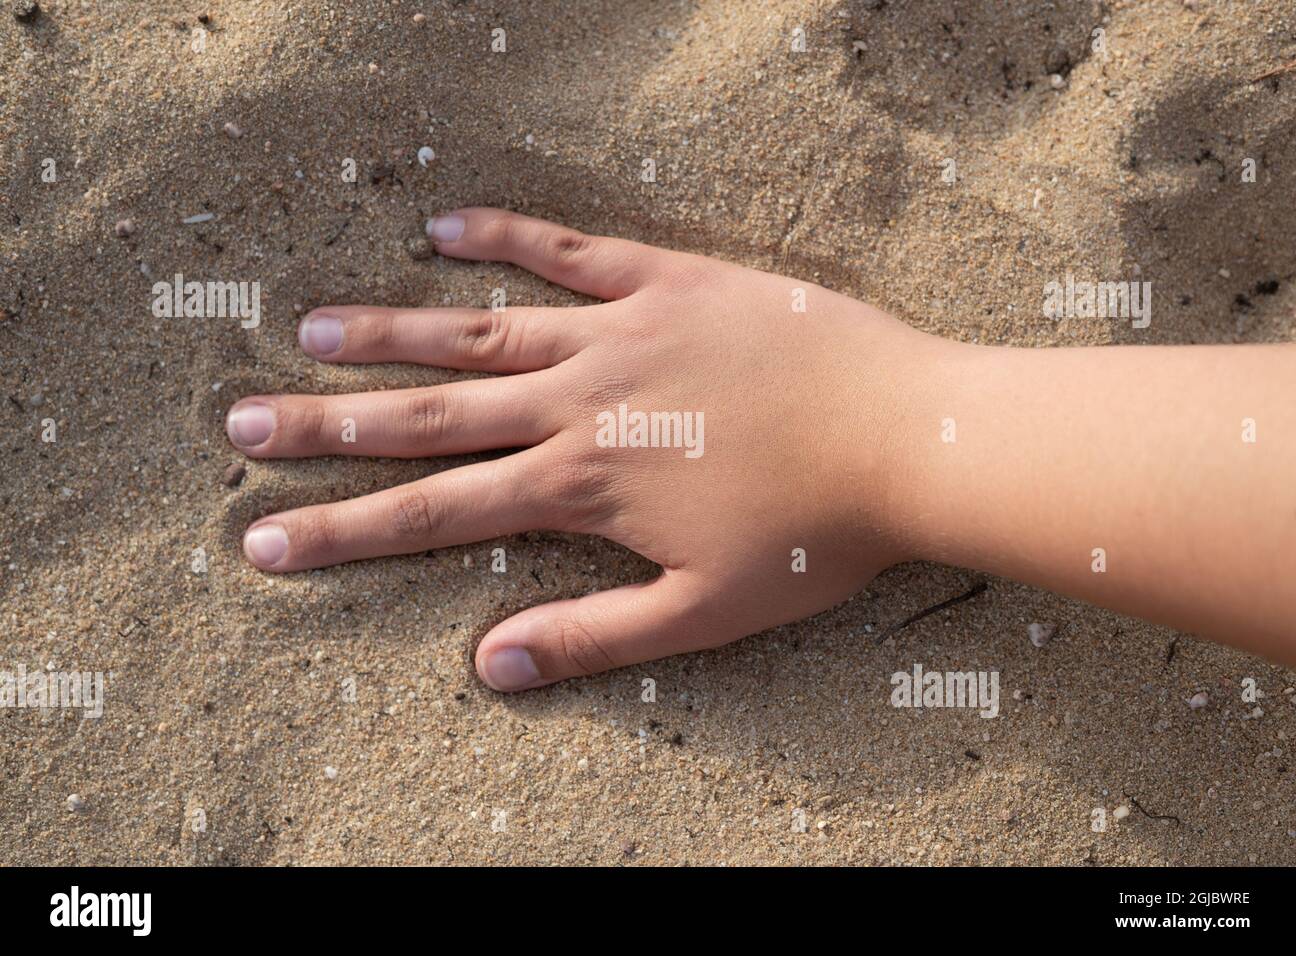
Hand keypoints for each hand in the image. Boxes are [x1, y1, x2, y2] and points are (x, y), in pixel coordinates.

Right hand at [227, 208, 938, 689]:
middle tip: (239, 418)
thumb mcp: (703, 612)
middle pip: (429, 415)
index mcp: (580, 486)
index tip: (263, 538)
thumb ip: (593, 636)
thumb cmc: (813, 536)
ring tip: (311, 328)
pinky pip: (570, 252)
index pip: (434, 512)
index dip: (342, 531)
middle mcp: (580, 403)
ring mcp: (620, 334)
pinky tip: (443, 224)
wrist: (905, 438)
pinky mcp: (669, 282)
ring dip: (392, 332)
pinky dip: (505, 237)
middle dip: (327, 424)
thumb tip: (491, 667)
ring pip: (480, 332)